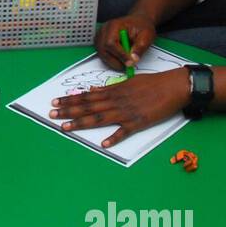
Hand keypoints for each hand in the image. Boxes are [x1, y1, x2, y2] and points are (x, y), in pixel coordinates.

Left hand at [48, 69, 189, 146]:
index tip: (55, 102)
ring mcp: (126, 112)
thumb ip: (111, 88)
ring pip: (99, 118)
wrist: (174, 87)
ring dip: (81, 123)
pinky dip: (114, 138)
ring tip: (66, 128)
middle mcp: (116, 101)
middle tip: (51, 115)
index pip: (87, 96)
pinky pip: (124, 131)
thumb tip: (95, 90)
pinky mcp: (139, 122)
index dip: (70, 100)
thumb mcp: (129, 81)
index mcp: (114, 91)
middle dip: (68, 111)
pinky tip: (103, 144)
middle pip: (88, 107)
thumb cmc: (153, 83)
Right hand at [95, 13, 156, 71]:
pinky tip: (120, 59)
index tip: (130, 63)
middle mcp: (104, 30)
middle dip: (116, 61)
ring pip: (102, 54)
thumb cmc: (141, 27)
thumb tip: (133, 60)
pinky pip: (102, 55)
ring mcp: (100, 36)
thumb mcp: (146, 36)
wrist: (138, 22)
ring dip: (113, 62)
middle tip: (128, 66)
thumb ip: (140, 48)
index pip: (111, 43)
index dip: (120, 55)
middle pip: (103, 50)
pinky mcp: (100, 42)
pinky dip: (111, 60)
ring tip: (126, 62)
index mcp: (114, 25)